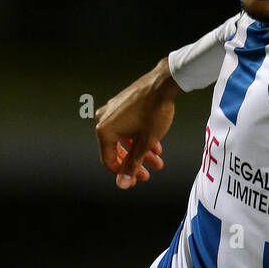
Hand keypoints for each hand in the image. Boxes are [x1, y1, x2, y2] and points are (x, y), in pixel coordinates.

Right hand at [94, 57, 180, 188]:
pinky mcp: (121, 105)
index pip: (109, 160)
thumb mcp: (144, 143)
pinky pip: (127, 127)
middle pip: (116, 150)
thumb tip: (122, 183)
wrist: (164, 83)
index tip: (134, 180)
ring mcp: (112, 110)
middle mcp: (104, 119)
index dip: (123, 173)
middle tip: (146, 174)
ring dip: (140, 152)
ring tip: (156, 161)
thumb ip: (132, 164)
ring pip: (125, 139)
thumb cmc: (155, 111)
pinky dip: (139, 138)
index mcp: (105, 130)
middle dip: (133, 163)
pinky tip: (155, 145)